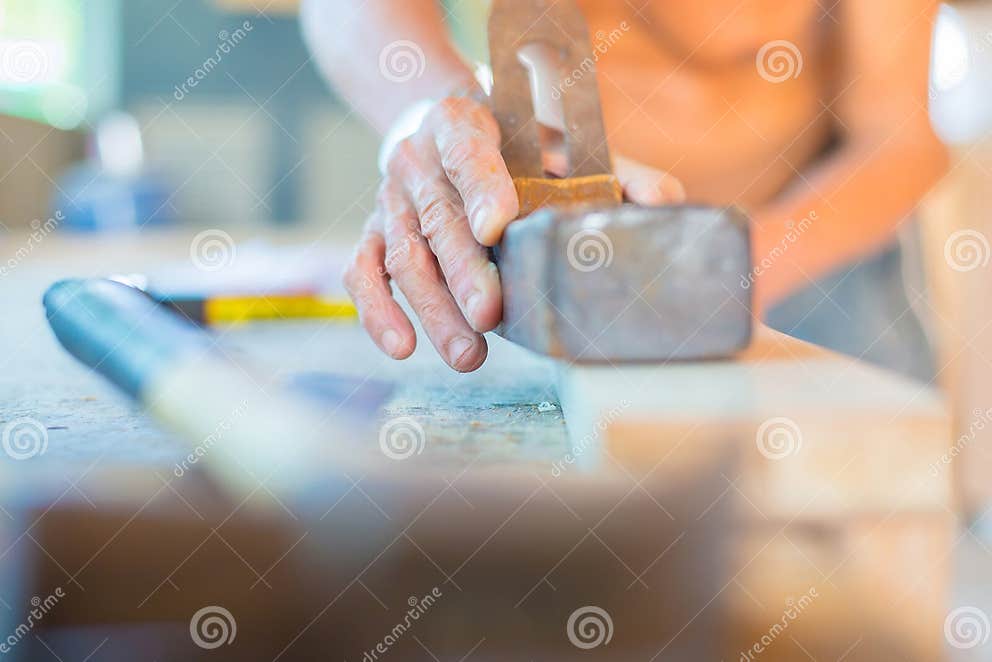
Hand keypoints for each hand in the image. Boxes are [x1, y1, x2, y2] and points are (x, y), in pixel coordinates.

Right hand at [343, 96, 684, 371]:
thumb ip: (615, 170)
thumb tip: (670, 206)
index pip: (469, 152)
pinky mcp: (370, 230)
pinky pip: (362, 270)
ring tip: (468, 353)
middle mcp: (418, 160)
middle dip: (462, 269)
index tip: (499, 224)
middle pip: (436, 217)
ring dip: (431, 306)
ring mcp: (389, 199)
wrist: (436, 119)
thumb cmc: (511, 141)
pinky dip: (377, 309)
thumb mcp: (558, 142)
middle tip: (491, 313)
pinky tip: (402, 347)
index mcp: (463, 123)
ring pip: (401, 253)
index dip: (482, 187)